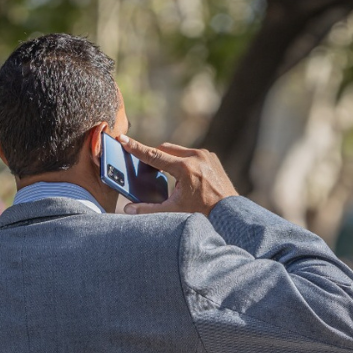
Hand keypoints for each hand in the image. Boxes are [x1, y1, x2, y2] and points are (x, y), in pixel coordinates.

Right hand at [118, 135, 237, 215]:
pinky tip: (181, 174)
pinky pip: (190, 153)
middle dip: (153, 156)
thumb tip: (128, 209)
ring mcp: (205, 155)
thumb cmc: (202, 212)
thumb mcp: (173, 210)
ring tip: (164, 173)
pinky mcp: (211, 157)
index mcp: (185, 168)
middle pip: (165, 149)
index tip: (123, 139)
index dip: (136, 148)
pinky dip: (182, 160)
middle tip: (145, 166)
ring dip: (168, 158)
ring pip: (178, 150)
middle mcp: (196, 156)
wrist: (229, 213)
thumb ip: (148, 210)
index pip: (154, 155)